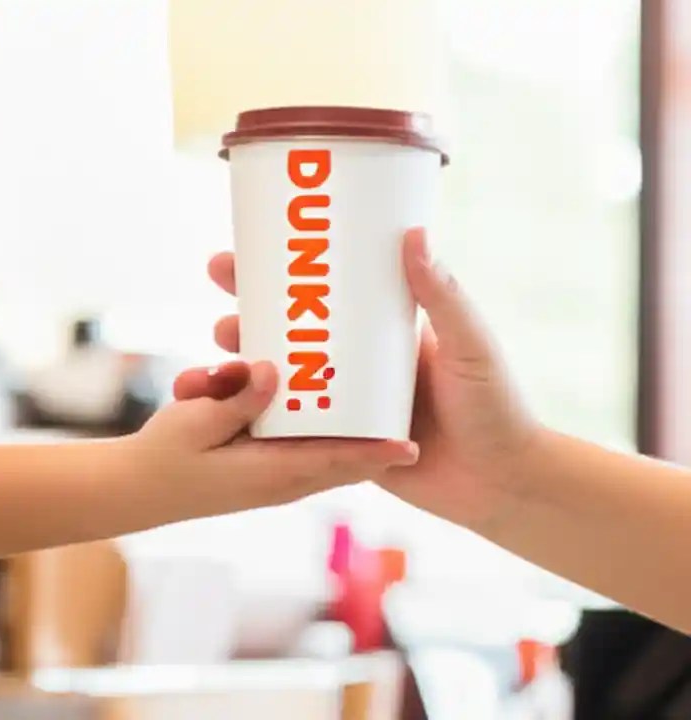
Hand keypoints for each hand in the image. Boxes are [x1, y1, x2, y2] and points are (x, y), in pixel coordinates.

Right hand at [129, 360, 418, 523]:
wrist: (131, 491)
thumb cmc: (160, 462)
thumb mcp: (194, 423)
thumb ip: (237, 399)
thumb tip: (271, 371)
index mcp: (274, 471)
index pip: (341, 462)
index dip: (380, 452)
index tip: (414, 445)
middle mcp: (282, 478)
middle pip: (341, 453)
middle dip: (366, 430)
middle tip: (392, 398)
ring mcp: (271, 475)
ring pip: (316, 444)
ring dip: (323, 414)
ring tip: (326, 383)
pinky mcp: (258, 464)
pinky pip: (289, 441)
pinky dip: (291, 418)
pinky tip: (277, 382)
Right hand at [177, 229, 544, 533]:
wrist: (502, 486)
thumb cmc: (498, 409)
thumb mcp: (471, 346)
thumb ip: (443, 297)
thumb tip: (412, 234)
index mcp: (385, 331)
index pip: (326, 289)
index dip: (286, 268)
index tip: (249, 245)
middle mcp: (359, 364)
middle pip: (292, 327)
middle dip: (250, 304)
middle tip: (218, 285)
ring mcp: (345, 405)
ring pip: (281, 375)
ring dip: (245, 358)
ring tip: (218, 348)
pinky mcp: (338, 446)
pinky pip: (291, 427)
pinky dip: (258, 413)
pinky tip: (228, 404)